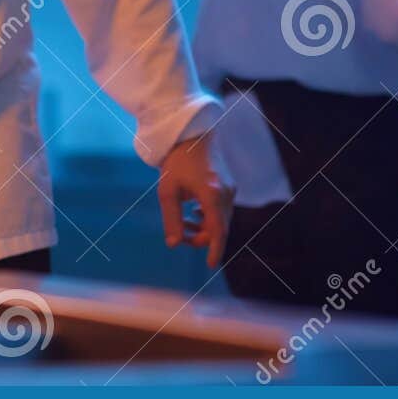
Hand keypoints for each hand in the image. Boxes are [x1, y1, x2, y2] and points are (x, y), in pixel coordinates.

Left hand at [158, 134, 232, 269]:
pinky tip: (195, 213)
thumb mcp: (168, 191)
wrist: (191, 133)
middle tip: (182, 237)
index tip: (210, 265)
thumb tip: (174, 244)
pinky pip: (222, 209)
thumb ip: (172, 219)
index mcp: (212, 194)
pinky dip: (210, 216)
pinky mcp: (229, 185)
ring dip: (206, 227)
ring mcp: (230, 188)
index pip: (217, 231)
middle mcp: (226, 193)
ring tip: (186, 223)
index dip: (214, 250)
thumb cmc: (175, 160)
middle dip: (202, 238)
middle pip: (219, 228)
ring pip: (222, 219)